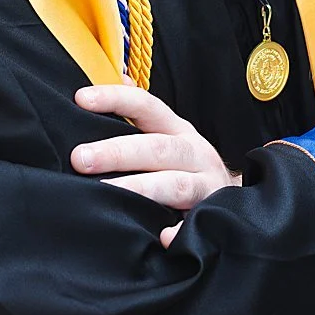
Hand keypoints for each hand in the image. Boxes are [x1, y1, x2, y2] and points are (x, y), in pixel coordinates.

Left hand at [72, 82, 240, 247]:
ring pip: (175, 184)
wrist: (235, 202)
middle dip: (118, 151)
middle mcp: (195, 153)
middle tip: (80, 158)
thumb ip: (142, 113)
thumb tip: (117, 77)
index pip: (148, 106)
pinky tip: (162, 238)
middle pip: (158, 148)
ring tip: (104, 192)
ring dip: (140, 188)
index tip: (81, 98)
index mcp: (179, 131)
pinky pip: (194, 225)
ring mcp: (206, 185)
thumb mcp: (169, 135)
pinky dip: (179, 231)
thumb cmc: (187, 167)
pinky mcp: (211, 216)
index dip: (116, 99)